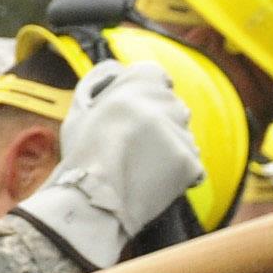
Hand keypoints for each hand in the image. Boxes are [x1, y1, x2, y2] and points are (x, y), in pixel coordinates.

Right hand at [21, 60, 204, 266]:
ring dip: (170, 150)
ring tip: (141, 169)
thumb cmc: (80, 159)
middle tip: (134, 149)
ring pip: (184, 136)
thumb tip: (117, 68)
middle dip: (159, 125)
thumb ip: (100, 82)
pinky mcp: (190, 161)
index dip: (149, 94)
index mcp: (135, 84)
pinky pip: (193, 165)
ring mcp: (178, 131)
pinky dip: (179, 176)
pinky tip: (153, 183)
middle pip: (174, 107)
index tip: (138, 114)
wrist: (89, 205)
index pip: (158, 76)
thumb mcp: (79, 111)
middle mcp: (161, 101)